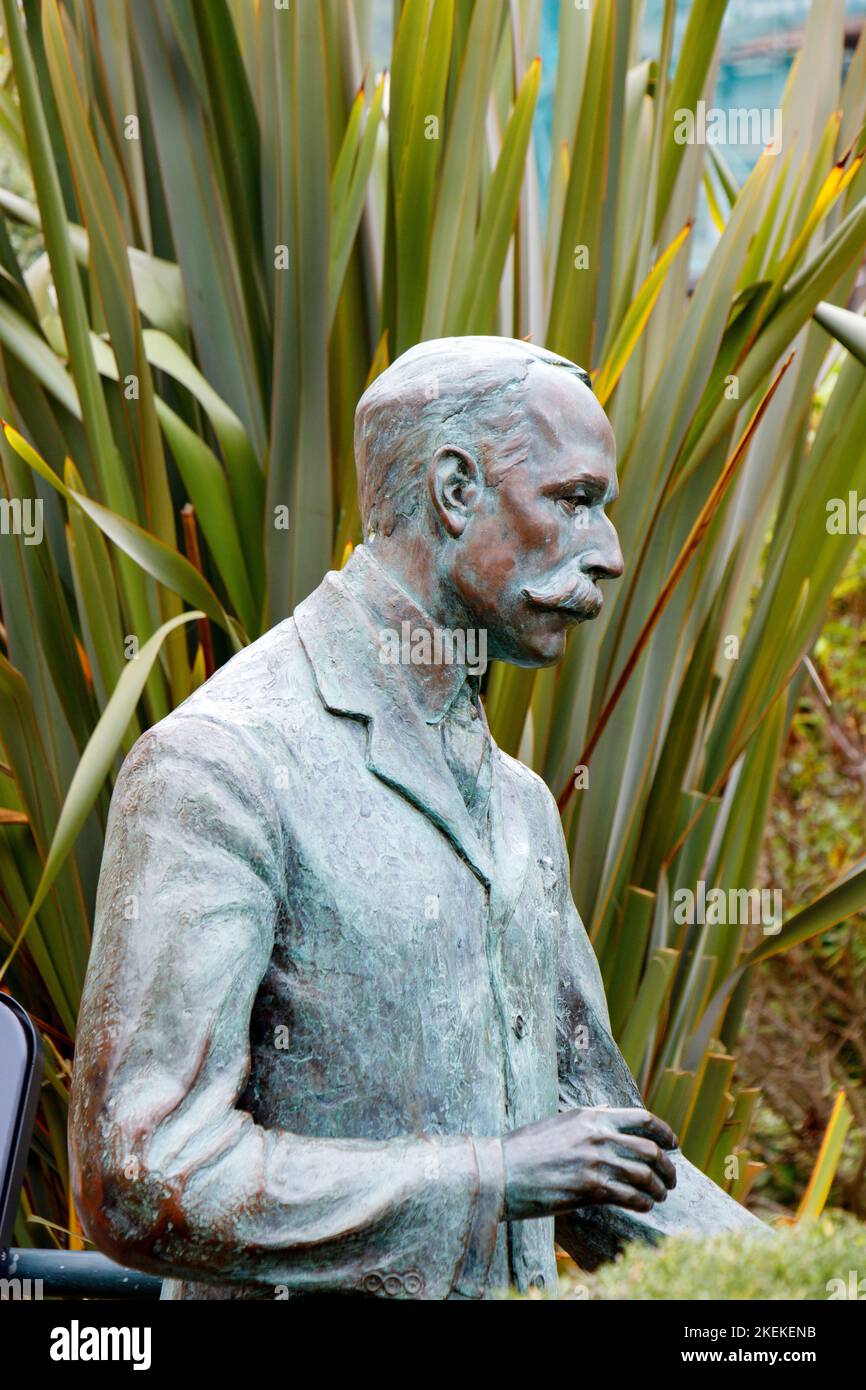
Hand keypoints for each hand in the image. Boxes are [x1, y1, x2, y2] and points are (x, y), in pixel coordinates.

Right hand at [502, 1106, 676, 1219]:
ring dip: (658, 1189)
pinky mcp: (590, 1188)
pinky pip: (630, 1196)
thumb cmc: (526, 1149)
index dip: (664, 1131)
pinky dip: (643, 1202)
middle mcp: (598, 1135)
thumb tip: (611, 1110)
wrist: (502, 1171)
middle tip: (671, 1179)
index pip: (642, 1118)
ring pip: (644, 1175)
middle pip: (650, 1149)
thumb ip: (588, 1117)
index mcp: (591, 1116)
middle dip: (668, 1166)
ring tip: (659, 1196)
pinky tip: (644, 1206)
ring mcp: (595, 1162)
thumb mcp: (559, 1122)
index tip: (674, 1144)